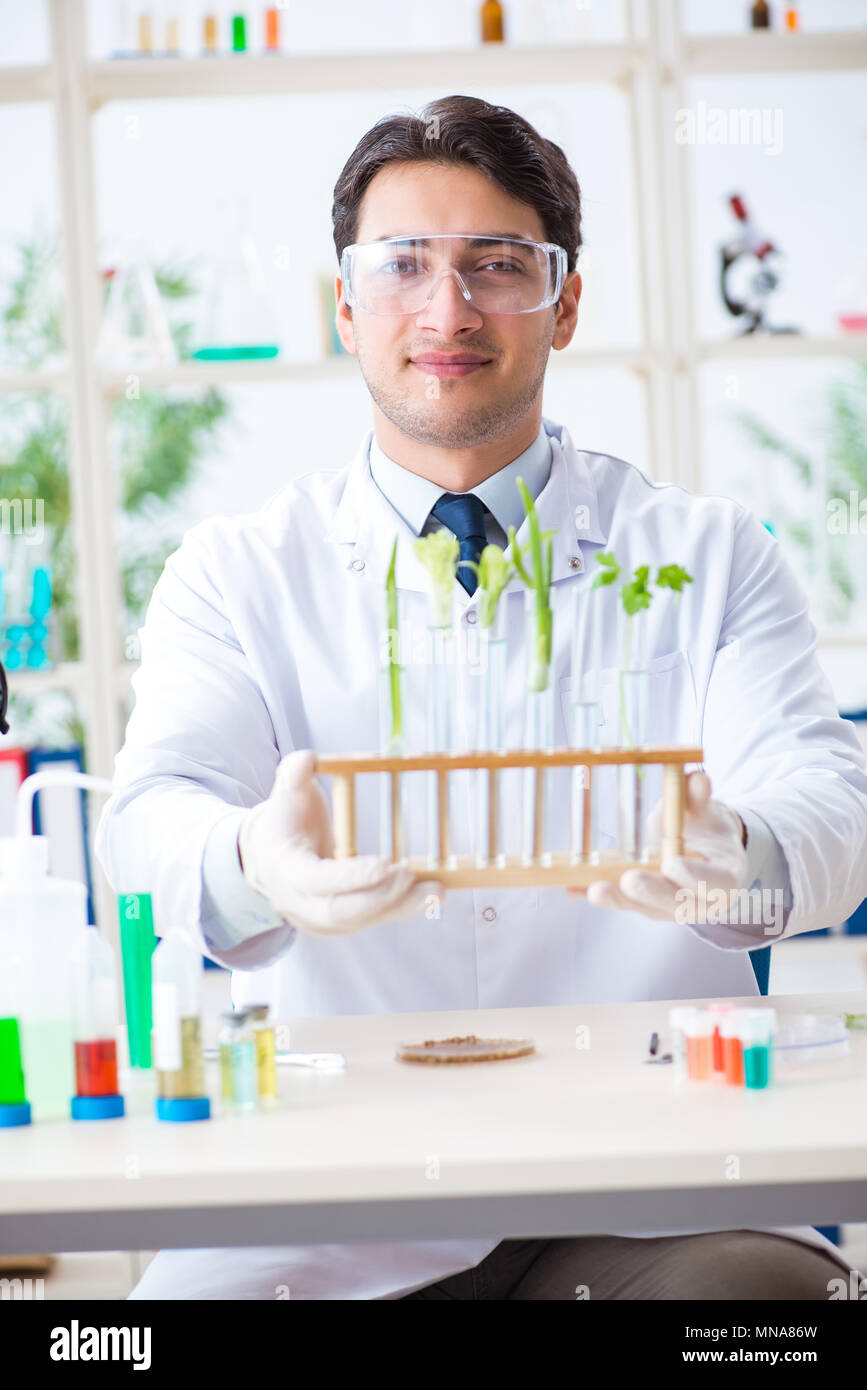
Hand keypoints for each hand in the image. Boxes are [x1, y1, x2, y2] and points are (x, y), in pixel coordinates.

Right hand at [239, 750, 441, 935]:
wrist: (271, 857)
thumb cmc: (285, 822)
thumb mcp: (285, 792)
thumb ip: (294, 772)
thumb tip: (309, 760)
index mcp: (286, 869)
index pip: (317, 880)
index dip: (351, 876)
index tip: (384, 865)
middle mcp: (300, 902)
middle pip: (340, 911)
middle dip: (379, 896)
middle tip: (411, 875)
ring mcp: (319, 919)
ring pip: (362, 920)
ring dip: (400, 906)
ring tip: (436, 890)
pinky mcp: (340, 924)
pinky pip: (372, 920)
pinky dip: (402, 909)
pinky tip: (431, 895)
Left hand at [566, 770, 747, 922]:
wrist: (703, 850)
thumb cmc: (706, 829)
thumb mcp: (708, 810)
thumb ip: (700, 797)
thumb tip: (697, 779)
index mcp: (725, 876)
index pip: (715, 883)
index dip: (695, 876)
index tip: (673, 863)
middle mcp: (699, 901)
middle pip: (676, 903)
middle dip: (651, 893)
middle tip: (629, 880)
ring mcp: (670, 908)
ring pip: (644, 907)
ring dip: (618, 899)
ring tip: (594, 889)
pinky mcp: (644, 906)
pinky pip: (621, 902)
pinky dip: (596, 894)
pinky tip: (573, 888)